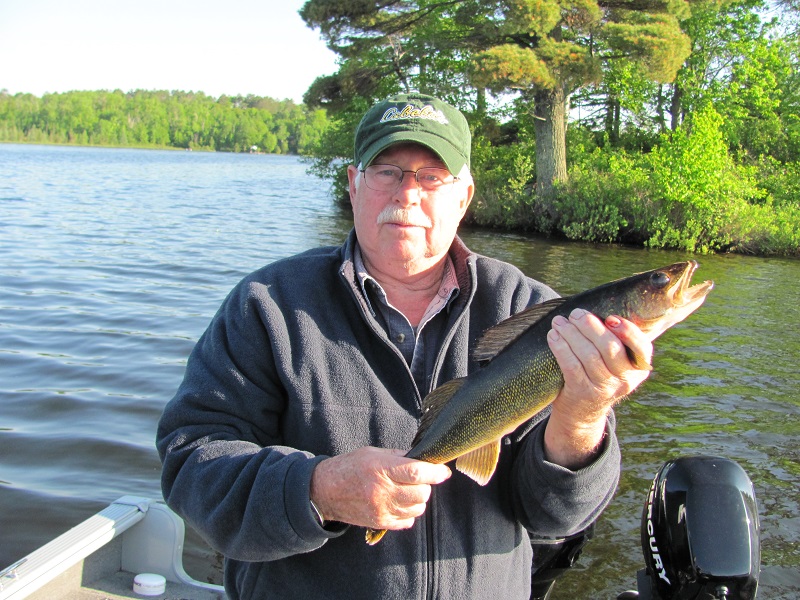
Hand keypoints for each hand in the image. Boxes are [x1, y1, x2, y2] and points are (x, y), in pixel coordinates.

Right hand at [310, 446, 450, 530]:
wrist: (326, 490)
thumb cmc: (350, 467)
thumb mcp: (373, 453)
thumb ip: (398, 457)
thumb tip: (422, 460)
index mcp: (381, 468)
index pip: (417, 472)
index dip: (436, 472)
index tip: (443, 471)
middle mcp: (383, 491)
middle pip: (422, 493)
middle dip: (427, 485)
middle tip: (420, 479)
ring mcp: (382, 509)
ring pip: (417, 508)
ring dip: (418, 499)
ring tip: (407, 490)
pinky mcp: (380, 522)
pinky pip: (407, 521)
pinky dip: (409, 512)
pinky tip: (400, 503)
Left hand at [544, 308, 652, 468]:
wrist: (582, 413)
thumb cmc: (599, 375)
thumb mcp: (616, 363)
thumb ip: (616, 340)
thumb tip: (597, 307)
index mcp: (638, 368)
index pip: (642, 348)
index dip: (628, 332)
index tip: (611, 318)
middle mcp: (624, 380)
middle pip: (610, 348)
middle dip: (591, 326)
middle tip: (576, 314)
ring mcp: (603, 389)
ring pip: (588, 355)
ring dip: (571, 334)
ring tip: (559, 322)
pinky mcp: (582, 393)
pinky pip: (570, 365)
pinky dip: (561, 347)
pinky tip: (553, 336)